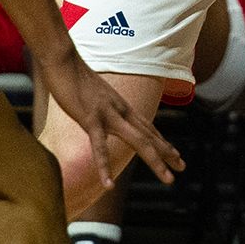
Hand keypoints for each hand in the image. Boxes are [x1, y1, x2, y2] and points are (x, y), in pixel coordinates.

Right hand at [40, 47, 183, 188]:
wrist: (62, 58)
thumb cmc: (73, 75)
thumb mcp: (94, 94)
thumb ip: (101, 106)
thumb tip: (101, 115)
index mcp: (121, 106)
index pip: (148, 127)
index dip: (163, 141)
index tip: (176, 155)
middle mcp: (120, 110)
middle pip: (150, 135)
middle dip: (167, 153)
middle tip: (182, 168)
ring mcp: (108, 115)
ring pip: (139, 141)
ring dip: (155, 161)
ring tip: (168, 179)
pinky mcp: (90, 119)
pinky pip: (99, 148)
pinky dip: (104, 168)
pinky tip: (109, 185)